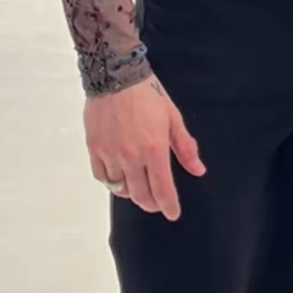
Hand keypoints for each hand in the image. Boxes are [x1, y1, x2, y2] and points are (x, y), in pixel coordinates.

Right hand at [84, 75, 204, 219]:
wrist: (116, 78)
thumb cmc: (149, 95)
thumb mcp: (174, 119)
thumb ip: (185, 147)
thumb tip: (198, 170)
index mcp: (154, 149)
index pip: (162, 187)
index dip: (168, 204)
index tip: (172, 214)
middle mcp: (130, 157)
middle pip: (140, 193)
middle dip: (151, 203)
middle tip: (157, 204)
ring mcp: (110, 154)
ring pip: (119, 188)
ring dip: (132, 193)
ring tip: (140, 190)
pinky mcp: (94, 149)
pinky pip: (102, 176)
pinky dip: (112, 183)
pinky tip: (119, 179)